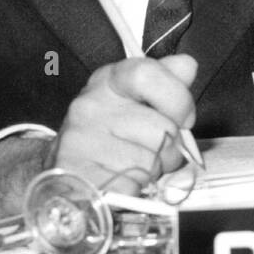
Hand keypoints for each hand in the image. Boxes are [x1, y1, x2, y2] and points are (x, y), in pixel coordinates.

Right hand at [52, 54, 198, 195]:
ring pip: (151, 162)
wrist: (66, 168)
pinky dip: (134, 188)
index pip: (147, 74)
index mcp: (109, 81)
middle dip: (170, 148)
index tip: (183, 119)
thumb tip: (187, 65)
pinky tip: (120, 180)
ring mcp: (81, 141)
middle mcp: (90, 106)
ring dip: (152, 171)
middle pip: (162, 128)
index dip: (177, 99)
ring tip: (134, 165)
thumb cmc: (111, 133)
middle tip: (151, 150)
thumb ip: (167, 81)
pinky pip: (131, 185)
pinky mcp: (79, 175)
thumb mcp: (136, 99)